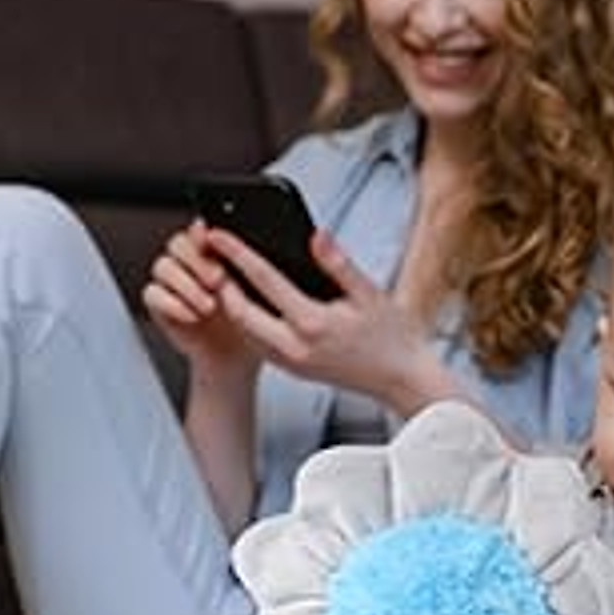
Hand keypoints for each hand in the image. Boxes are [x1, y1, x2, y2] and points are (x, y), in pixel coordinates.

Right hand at [143, 220, 260, 381]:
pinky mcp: (159, 304)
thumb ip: (239, 264)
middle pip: (177, 243)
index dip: (201, 234)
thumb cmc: (246, 323)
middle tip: (218, 280)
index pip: (198, 231)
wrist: (234, 358)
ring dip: (187, 285)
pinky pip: (152, 294)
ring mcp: (171, 283)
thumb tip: (229, 242)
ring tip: (209, 306)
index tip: (211, 240)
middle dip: (197, 261)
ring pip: (163, 267)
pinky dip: (172, 304)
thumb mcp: (251, 294)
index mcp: (211, 253)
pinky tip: (192, 315)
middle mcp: (188, 264)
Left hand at [206, 226, 445, 415]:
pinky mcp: (294, 369)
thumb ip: (339, 264)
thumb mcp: (371, 294)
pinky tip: (248, 301)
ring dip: (229, 302)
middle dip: (220, 281)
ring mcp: (292, 362)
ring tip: (224, 274)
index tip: (218, 234)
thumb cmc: (393, 338)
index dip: (237, 253)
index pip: (264, 281)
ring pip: (244, 329)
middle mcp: (296, 347)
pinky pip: (257, 342)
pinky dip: (247, 320)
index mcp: (314, 324)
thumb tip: (316, 236)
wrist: (402, 379)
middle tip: (211, 255)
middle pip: (238, 311)